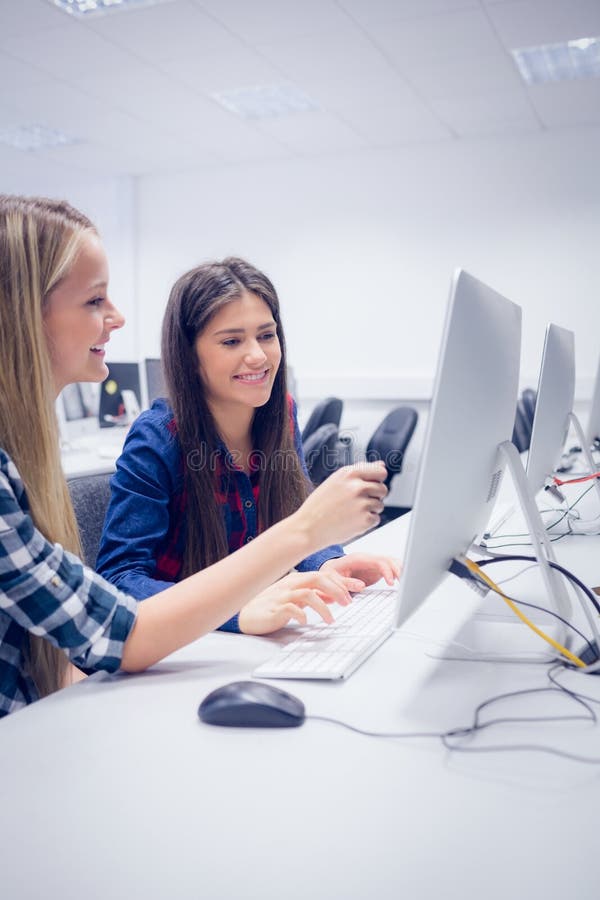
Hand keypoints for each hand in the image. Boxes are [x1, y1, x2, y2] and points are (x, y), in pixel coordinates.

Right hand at [237, 570, 365, 635]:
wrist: (247, 615)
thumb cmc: (272, 606)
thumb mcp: (295, 599)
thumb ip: (312, 595)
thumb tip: (333, 596)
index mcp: (296, 580)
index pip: (323, 575)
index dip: (341, 581)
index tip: (357, 588)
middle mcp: (290, 584)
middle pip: (317, 578)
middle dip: (336, 589)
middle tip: (348, 602)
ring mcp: (282, 596)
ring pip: (307, 594)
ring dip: (323, 607)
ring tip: (331, 620)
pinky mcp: (275, 609)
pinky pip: (291, 609)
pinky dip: (301, 614)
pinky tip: (306, 622)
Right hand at [295, 462, 386, 548]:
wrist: (308, 528)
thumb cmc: (320, 504)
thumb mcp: (336, 481)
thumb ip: (360, 471)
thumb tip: (382, 465)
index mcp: (349, 473)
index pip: (381, 472)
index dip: (377, 480)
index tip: (369, 486)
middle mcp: (357, 486)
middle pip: (383, 489)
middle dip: (374, 496)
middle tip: (356, 503)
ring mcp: (362, 504)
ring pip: (379, 505)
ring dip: (369, 510)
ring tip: (350, 513)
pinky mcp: (365, 520)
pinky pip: (376, 519)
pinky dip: (366, 522)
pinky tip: (351, 522)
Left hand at [320, 553, 400, 586]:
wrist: (329, 571)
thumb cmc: (330, 574)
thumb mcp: (332, 579)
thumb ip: (345, 583)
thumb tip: (360, 586)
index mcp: (358, 558)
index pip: (378, 561)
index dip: (387, 571)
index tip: (391, 583)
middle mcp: (368, 558)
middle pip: (388, 559)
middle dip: (398, 570)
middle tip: (405, 583)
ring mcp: (373, 563)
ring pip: (392, 562)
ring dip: (401, 570)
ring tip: (407, 583)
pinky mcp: (376, 569)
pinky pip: (391, 568)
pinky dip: (398, 572)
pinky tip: (403, 581)